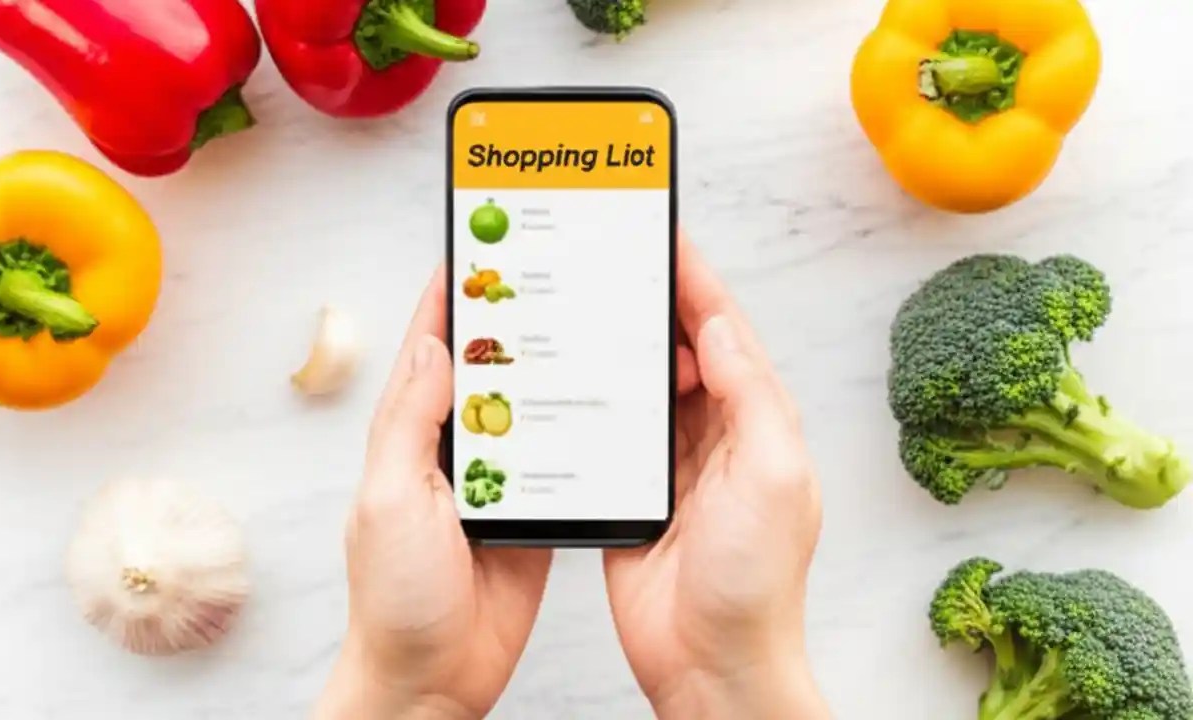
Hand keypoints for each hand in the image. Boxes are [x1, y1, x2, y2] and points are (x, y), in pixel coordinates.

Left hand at [315, 268, 552, 719]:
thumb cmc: (396, 599)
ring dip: (549, 366)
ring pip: (525, 404)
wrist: (432, 676)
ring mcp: (493, 478)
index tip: (481, 240)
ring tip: (586, 320)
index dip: (452, 291)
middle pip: (486, 364)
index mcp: (410, 434)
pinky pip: (554, 456)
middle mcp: (450, 448)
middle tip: (551, 266)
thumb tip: (434, 347)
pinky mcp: (528, 509)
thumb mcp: (392, 500)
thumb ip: (411, 424)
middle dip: (513, 315)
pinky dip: (573, 426)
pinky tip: (601, 401)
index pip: (431, 345)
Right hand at [604, 238, 828, 718]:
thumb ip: (749, 394)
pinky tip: (567, 378)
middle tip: (610, 256)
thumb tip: (718, 325)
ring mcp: (673, 462)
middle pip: (678, 346)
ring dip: (617, 346)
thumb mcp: (772, 475)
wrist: (711, 663)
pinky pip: (611, 432)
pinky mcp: (635, 491)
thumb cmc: (755, 582)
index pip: (722, 329)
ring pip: (641, 383)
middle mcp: (716, 433)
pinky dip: (592, 400)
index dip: (693, 279)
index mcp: (757, 419)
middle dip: (649, 299)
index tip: (662, 234)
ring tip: (583, 301)